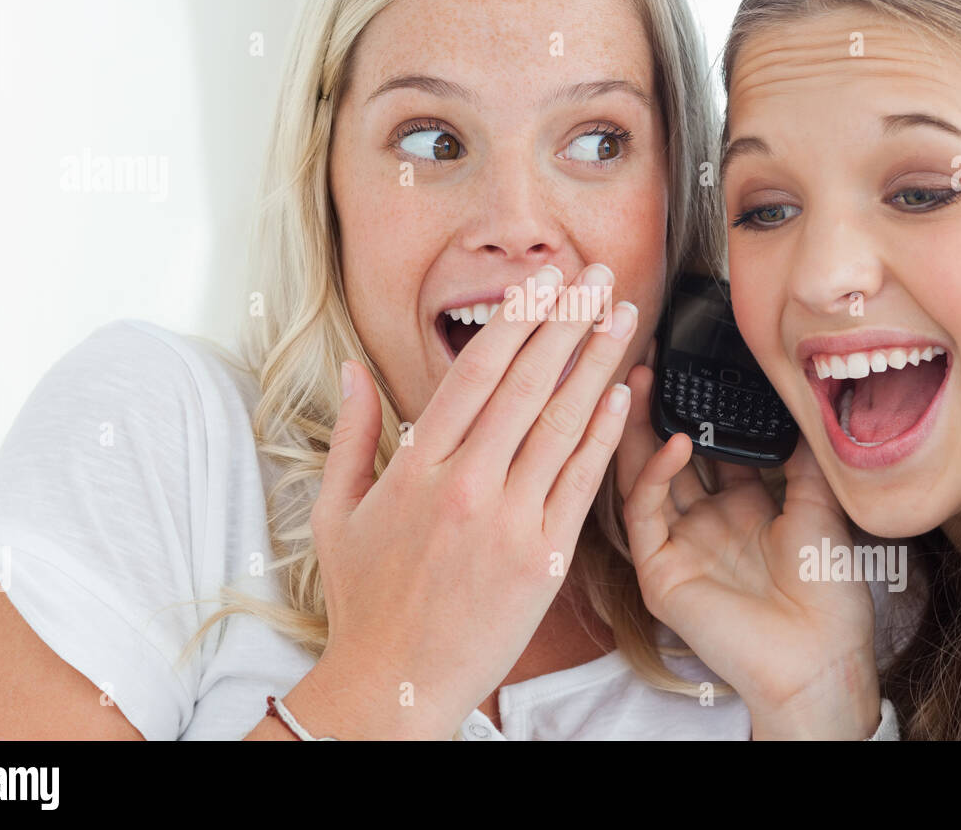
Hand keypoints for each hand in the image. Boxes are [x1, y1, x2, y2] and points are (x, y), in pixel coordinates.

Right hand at [307, 263, 639, 737]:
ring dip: (596, 364)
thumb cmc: (365, 599)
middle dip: (565, 322)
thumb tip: (354, 367)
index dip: (514, 319)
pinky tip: (623, 394)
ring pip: (560, 426)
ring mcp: (509, 525)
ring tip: (621, 316)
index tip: (542, 281)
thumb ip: (354, 433)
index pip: (474, 373)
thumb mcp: (337, 512)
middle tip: (596, 277)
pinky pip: (580, 486)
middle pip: (525, 385)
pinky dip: (603, 437)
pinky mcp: (543, 562)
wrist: (393, 683)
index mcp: (416, 469)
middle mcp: (466, 487)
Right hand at [615, 364, 879, 738]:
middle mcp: (704, 524)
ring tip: (640, 382)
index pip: (709, 448)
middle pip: (668, 455)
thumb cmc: (827, 593)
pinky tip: (677, 443)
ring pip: (643, 477)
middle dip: (657, 409)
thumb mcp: (819, 505)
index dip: (699, 407)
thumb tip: (797, 402)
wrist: (820, 654)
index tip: (695, 365)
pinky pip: (644, 514)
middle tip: (649, 360)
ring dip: (639, 431)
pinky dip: (655, 476)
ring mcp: (678, 547)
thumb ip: (801, 456)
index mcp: (742, 509)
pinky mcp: (660, 572)